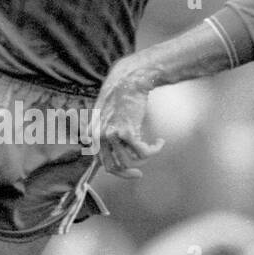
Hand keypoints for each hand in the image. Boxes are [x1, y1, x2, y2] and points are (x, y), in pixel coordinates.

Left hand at [94, 63, 164, 179]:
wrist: (128, 80)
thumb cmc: (121, 96)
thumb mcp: (107, 115)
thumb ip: (106, 133)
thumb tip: (117, 152)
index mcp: (93, 135)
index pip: (103, 163)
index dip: (118, 171)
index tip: (133, 171)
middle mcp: (99, 137)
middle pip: (114, 167)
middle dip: (128, 173)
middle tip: (140, 173)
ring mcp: (111, 135)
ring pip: (130, 161)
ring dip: (145, 157)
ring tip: (154, 147)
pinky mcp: (126, 131)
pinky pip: (143, 152)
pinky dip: (154, 149)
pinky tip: (160, 142)